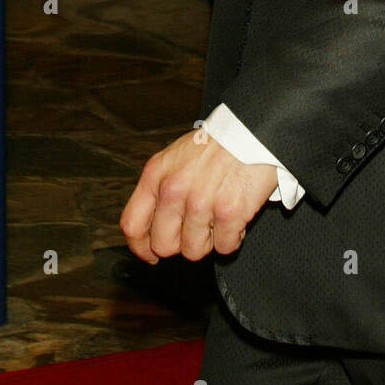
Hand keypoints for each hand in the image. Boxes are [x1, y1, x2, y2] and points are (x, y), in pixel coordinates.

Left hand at [120, 130, 277, 262]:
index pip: (133, 225)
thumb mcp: (174, 159)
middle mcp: (174, 190)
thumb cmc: (214, 145)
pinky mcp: (229, 211)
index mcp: (156, 175)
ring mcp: (201, 202)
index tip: (151, 254)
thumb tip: (151, 228)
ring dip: (209, 240)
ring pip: (194, 251)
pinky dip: (232, 238)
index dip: (141, 248)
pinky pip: (225, 247)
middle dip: (180, 244)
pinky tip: (235, 217)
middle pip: (163, 245)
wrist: (251, 130)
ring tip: (218, 217)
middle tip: (196, 228)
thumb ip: (159, 190)